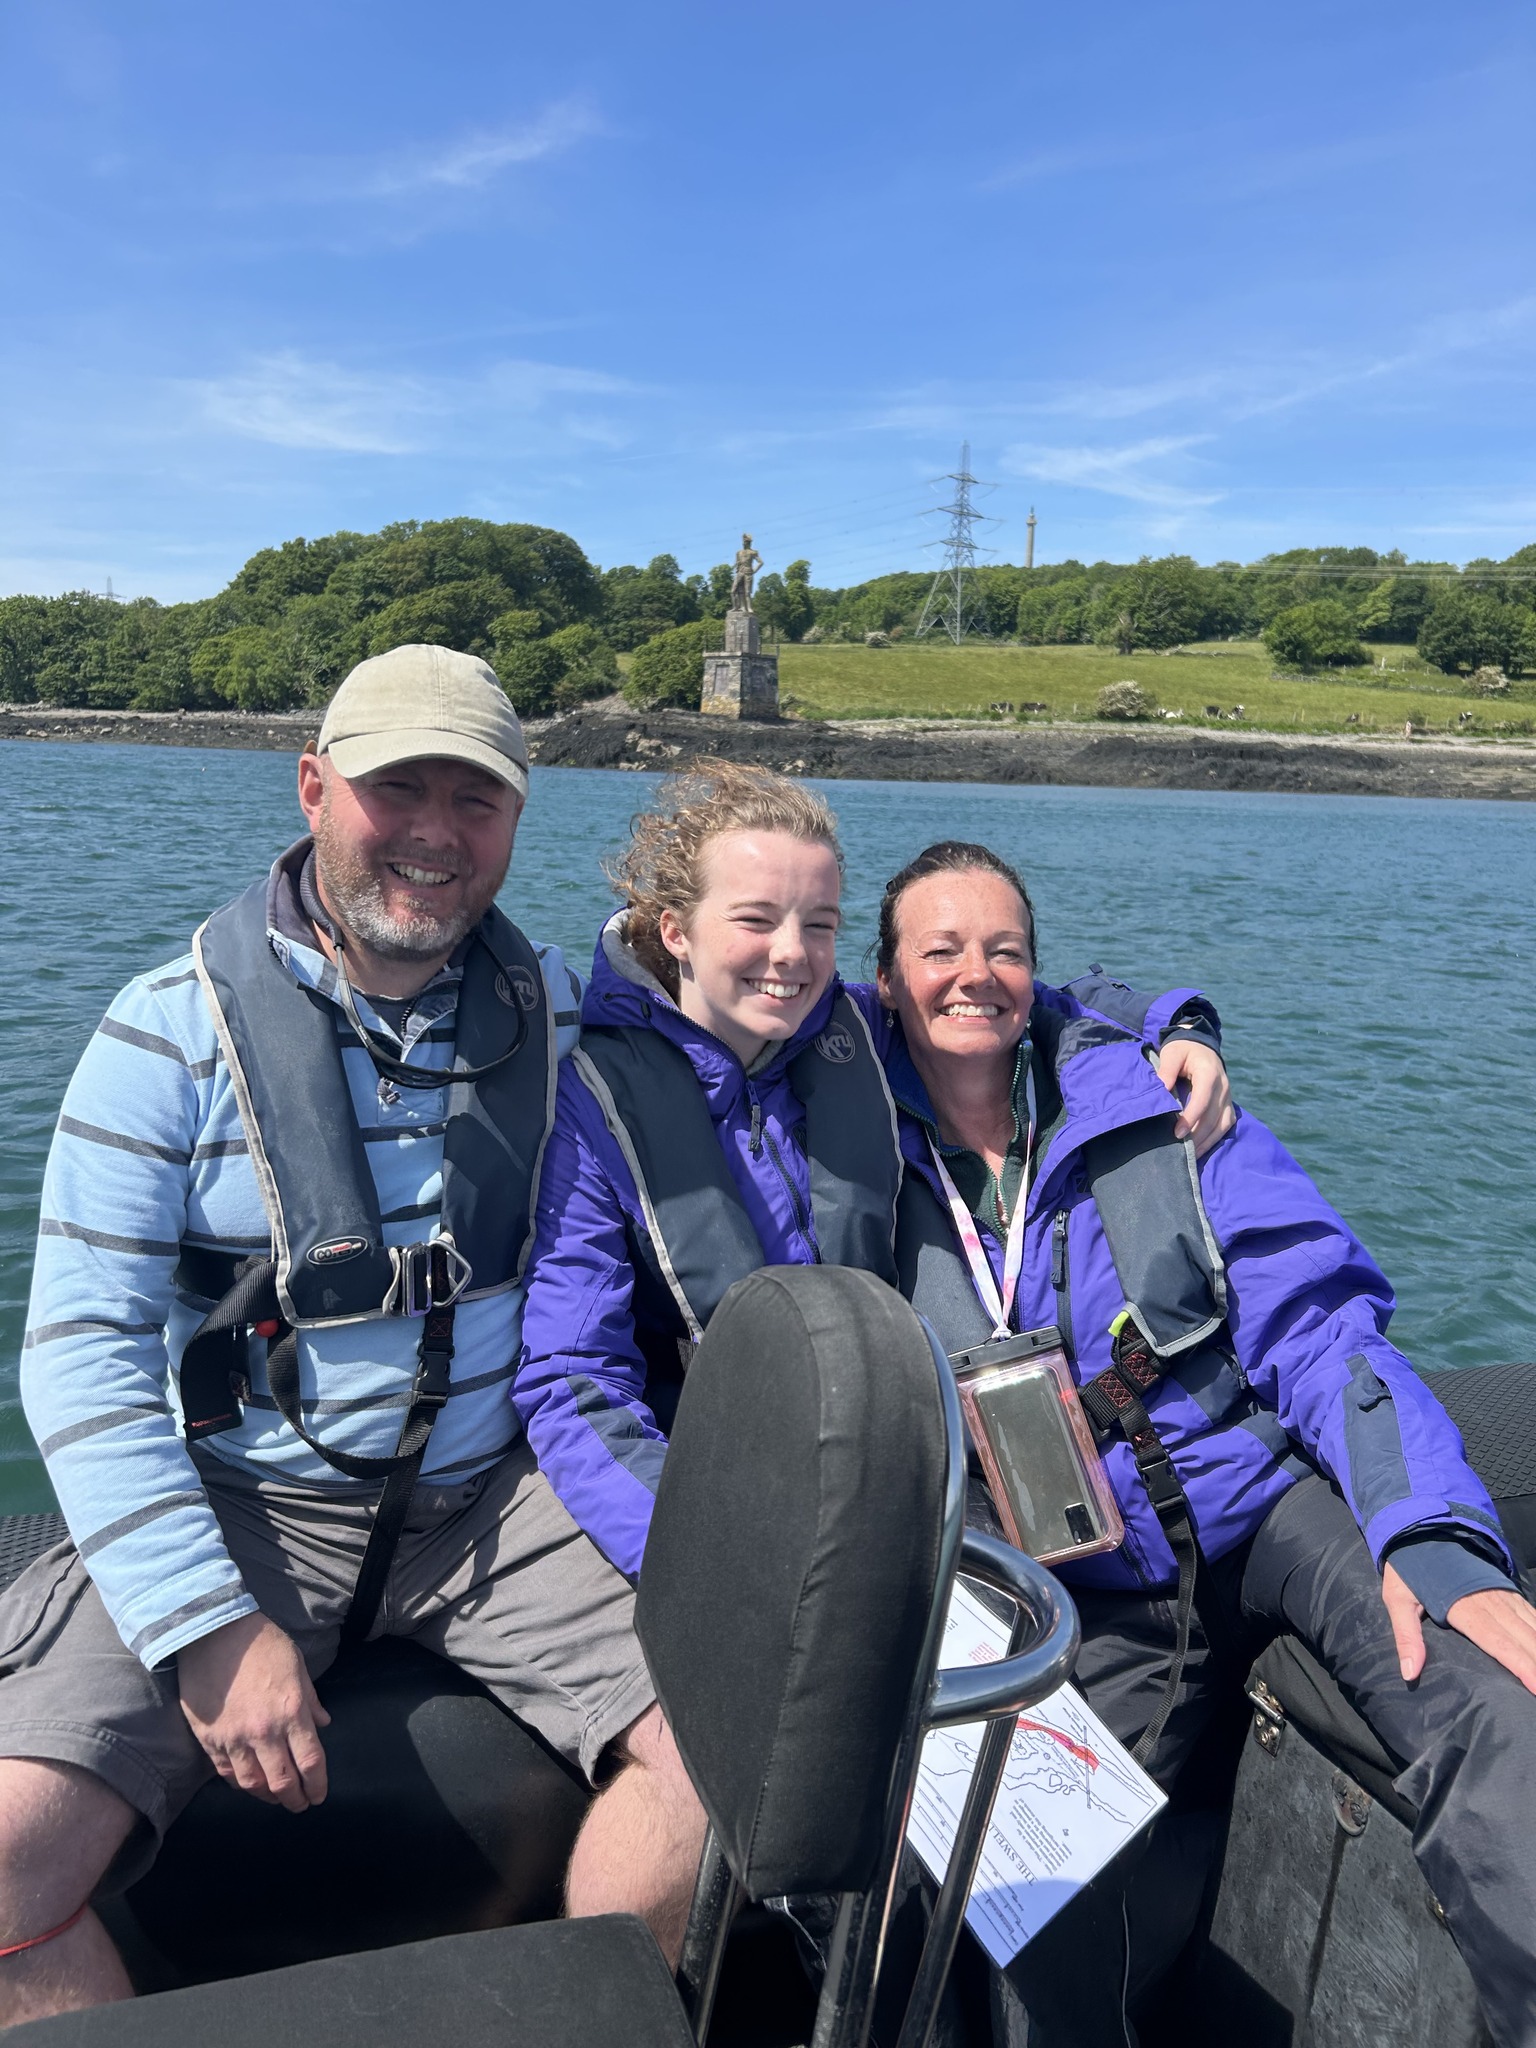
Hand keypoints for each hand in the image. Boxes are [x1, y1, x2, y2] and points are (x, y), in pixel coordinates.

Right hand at [178, 1612, 330, 1811]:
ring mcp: (234, 1738)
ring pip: (252, 1784)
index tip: (319, 1795)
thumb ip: (310, 1700)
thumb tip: (323, 1725)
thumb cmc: (261, 1644)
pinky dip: (239, 1783)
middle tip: (299, 1804)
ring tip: (275, 1796)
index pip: (310, 1762)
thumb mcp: (297, 1665)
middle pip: (282, 1781)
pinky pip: (226, 1773)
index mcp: (292, 1711)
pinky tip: (248, 1782)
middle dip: (294, 1799)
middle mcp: (264, 1731)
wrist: (212, 1633)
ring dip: (267, 1796)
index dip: (317, 1785)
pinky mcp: (209, 1739)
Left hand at [1155, 1041, 1234, 1156]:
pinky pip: (1225, 1125)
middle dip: (1196, 1135)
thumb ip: (1166, 1070)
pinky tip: (1200, 1149)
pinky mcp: (1228, 1105)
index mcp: (1209, 1073)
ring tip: (1189, 1155)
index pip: (1203, 1099)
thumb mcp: (1171, 1053)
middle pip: (1213, 1116)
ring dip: (1206, 1141)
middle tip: (1178, 1149)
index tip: (1177, 1132)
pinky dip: (1214, 1139)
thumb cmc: (1183, 1050)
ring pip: (1222, 1124)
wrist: (1201, 1047)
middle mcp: (1223, 1086)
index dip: (1191, 1117)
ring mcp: (1228, 1097)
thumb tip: (1162, 1089)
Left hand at [1381, 1562, 1535, 1693]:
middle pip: (1522, 1638)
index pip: (1498, 1642)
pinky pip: (1531, 1613)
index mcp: (1464, 1608)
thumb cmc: (1409, 1568)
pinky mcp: (1507, 1589)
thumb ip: (1407, 1636)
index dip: (1520, 1665)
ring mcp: (1502, 1595)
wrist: (1424, 1527)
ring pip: (1532, 1626)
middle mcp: (1490, 1602)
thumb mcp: (1397, 1599)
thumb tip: (1409, 1672)